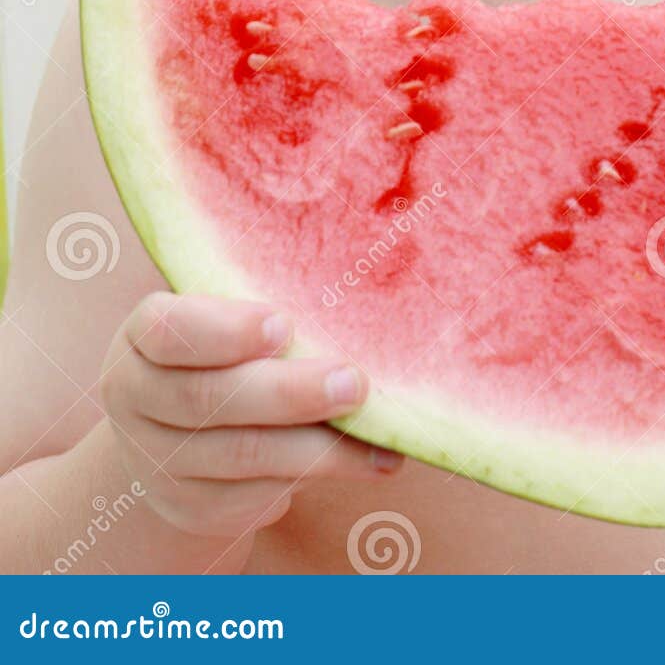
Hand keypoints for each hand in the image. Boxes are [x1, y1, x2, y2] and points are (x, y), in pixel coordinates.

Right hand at [100, 292, 402, 539]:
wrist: (168, 436)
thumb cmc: (215, 352)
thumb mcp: (216, 319)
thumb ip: (256, 315)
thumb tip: (344, 307)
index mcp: (139, 339)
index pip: (169, 331)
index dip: (226, 331)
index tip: (286, 323)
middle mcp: (135, 401)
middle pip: (210, 399)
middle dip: (289, 393)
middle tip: (353, 383)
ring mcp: (158, 462)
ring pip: (242, 455)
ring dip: (317, 448)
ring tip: (378, 435)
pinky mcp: (191, 507)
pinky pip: (254, 496)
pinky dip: (312, 478)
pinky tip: (363, 463)